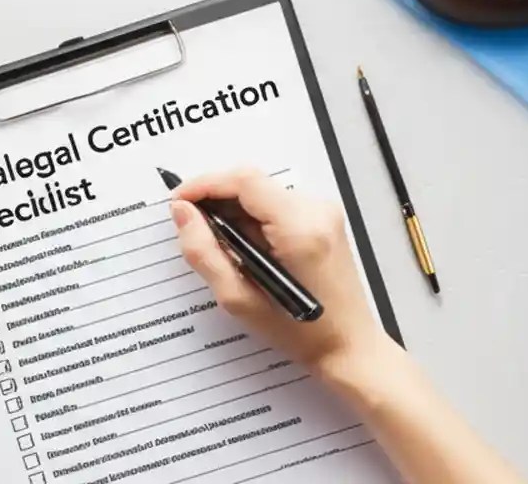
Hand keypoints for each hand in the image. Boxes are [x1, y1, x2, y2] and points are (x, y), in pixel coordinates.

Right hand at [170, 169, 389, 377]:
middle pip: (251, 183)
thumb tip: (183, 213)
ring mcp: (323, 212)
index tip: (179, 202)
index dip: (204, 184)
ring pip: (261, 193)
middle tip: (195, 231)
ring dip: (234, 212)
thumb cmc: (301, 332)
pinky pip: (275, 204)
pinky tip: (248, 250)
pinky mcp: (323, 218)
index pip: (244, 181)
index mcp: (299, 228)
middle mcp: (316, 211)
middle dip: (216, 200)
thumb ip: (204, 252)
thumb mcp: (239, 299)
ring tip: (226, 251)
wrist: (348, 345)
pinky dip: (253, 219)